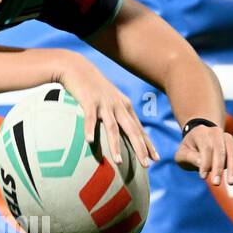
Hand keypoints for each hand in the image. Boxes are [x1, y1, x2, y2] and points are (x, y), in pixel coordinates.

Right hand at [57, 52, 158, 167]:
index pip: (139, 128)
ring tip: (119, 162)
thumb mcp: (109, 97)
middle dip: (140, 148)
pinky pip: (90, 118)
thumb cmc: (92, 85)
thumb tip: (118, 130)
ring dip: (116, 146)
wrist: (77, 67)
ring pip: (112, 128)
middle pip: (132, 130)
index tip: (155, 158)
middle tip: (146, 165)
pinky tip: (90, 141)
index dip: (148, 144)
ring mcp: (104, 104)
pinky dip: (91, 129)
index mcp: (124, 106)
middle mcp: (118, 106)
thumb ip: (115, 112)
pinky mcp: (89, 101)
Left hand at [175, 123, 232, 186]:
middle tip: (216, 183)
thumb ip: (189, 157)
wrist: (199, 141)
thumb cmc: (189, 151)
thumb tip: (201, 162)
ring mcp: (228, 137)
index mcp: (200, 132)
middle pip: (220, 149)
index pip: (206, 148)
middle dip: (219, 168)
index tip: (202, 177)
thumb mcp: (182, 154)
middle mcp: (215, 132)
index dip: (205, 163)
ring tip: (230, 182)